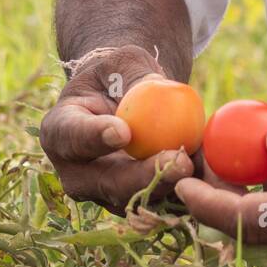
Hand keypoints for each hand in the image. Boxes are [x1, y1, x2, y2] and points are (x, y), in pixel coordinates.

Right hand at [39, 45, 194, 214]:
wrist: (123, 102)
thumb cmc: (118, 76)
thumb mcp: (124, 63)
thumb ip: (135, 75)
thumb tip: (157, 88)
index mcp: (60, 130)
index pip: (71, 137)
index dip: (94, 137)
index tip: (122, 133)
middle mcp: (76, 171)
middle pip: (107, 182)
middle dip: (143, 176)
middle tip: (178, 162)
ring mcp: (103, 193)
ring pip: (136, 200)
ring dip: (170, 186)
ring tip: (198, 165)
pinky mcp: (134, 203)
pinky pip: (160, 203)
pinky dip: (184, 191)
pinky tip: (205, 172)